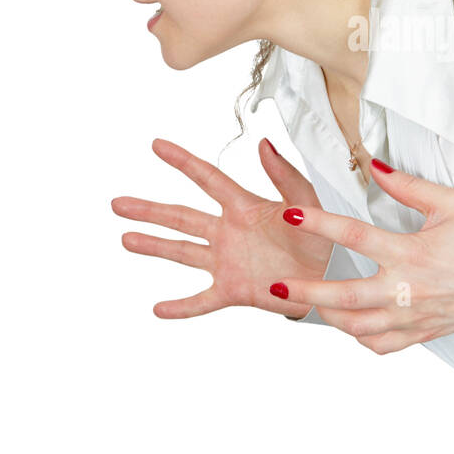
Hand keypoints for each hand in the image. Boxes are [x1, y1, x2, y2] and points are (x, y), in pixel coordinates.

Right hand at [112, 137, 336, 318]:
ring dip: (154, 246)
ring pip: (182, 252)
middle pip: (181, 216)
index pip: (207, 179)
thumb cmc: (324, 237)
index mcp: (244, 207)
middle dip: (149, 209)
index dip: (182, 161)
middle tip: (118, 203)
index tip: (157, 145)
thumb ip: (286, 176)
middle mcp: (228, 232)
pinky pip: (202, 300)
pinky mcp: (233, 290)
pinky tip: (158, 309)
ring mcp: (227, 261)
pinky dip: (181, 306)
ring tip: (126, 239)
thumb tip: (264, 143)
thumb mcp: (308, 202)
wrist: (335, 278)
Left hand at [269, 157, 453, 353]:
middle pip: (346, 297)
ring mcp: (413, 317)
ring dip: (329, 316)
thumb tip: (373, 164)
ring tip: (311, 301)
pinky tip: (350, 322)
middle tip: (278, 284)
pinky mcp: (421, 334)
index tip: (291, 215)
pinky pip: (380, 345)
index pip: (355, 235)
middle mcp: (408, 290)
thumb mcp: (450, 204)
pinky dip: (360, 336)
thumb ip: (406, 186)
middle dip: (307, 291)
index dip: (320, 223)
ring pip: (358, 327)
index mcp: (411, 254)